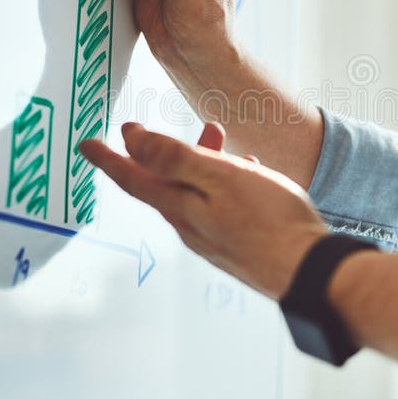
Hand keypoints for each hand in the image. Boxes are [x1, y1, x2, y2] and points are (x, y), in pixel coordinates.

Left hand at [78, 122, 328, 298]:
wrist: (309, 269)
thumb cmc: (269, 221)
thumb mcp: (218, 176)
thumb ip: (174, 158)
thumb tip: (131, 141)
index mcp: (181, 208)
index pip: (133, 178)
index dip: (108, 158)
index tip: (88, 144)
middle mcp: (191, 227)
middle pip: (163, 184)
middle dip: (159, 152)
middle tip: (154, 129)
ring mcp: (214, 240)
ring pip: (193, 193)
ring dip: (198, 163)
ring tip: (217, 138)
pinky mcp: (237, 246)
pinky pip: (217, 207)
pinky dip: (222, 183)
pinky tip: (247, 175)